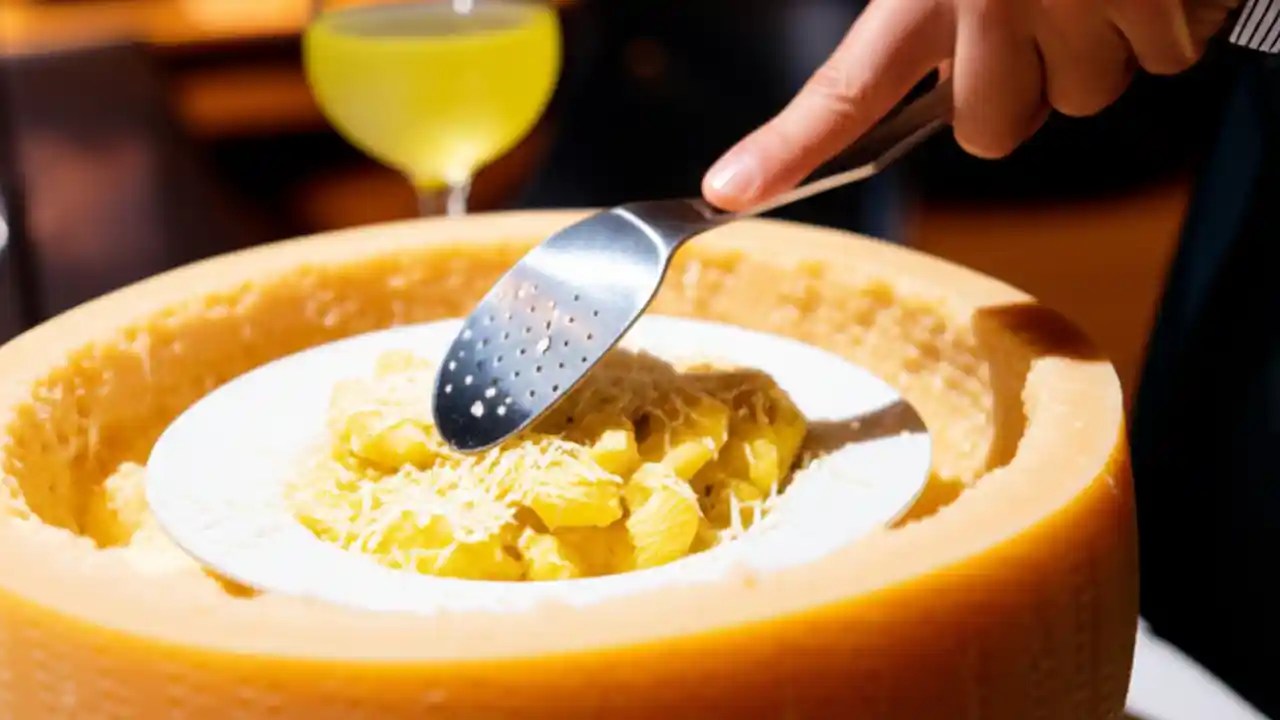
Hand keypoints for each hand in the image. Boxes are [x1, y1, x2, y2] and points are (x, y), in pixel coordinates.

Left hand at [702, 0, 1238, 210]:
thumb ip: (926, 8)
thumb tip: (931, 73)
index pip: (846, 86)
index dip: (786, 148)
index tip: (729, 191)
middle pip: (989, 133)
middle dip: (1006, 93)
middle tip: (1026, 24)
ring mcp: (1085, 5)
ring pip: (1079, 100)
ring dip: (1087, 55)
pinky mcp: (1165, 6)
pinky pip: (1160, 64)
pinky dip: (1161, 28)